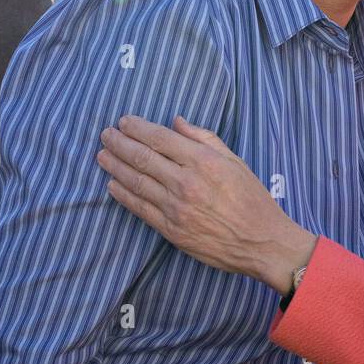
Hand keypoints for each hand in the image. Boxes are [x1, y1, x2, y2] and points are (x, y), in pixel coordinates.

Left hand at [96, 115, 317, 294]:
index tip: (123, 121)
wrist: (261, 241)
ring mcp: (176, 207)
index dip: (137, 128)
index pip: (160, 138)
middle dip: (119, 143)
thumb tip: (176, 122)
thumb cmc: (252, 199)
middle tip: (106, 135)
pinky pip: (140, 208)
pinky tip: (112, 184)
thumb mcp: (234, 161)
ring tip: (102, 155)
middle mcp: (186, 182)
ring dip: (114, 166)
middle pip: (142, 157)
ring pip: (135, 181)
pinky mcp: (171, 229)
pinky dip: (123, 194)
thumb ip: (204, 138)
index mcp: (203, 161)